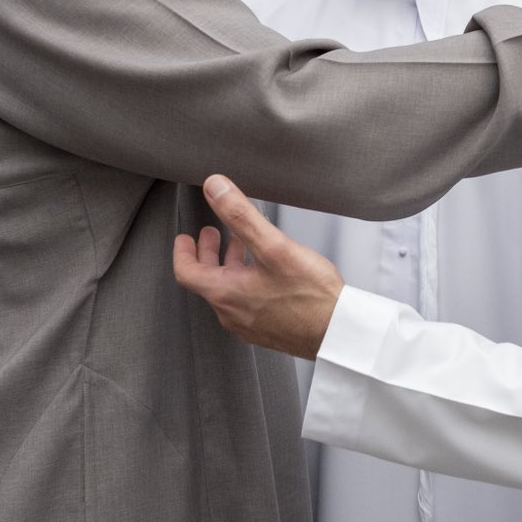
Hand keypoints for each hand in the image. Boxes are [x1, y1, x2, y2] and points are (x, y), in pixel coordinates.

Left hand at [173, 175, 342, 359]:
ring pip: (228, 290)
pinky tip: (265, 270)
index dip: (182, 251)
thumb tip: (215, 188)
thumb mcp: (274, 246)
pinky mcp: (268, 329)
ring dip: (229, 264)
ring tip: (240, 244)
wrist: (339, 333)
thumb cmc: (311, 296)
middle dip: (208, 253)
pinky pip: (246, 302)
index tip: (184, 237)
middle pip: (207, 280)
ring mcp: (250, 324)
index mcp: (226, 294)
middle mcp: (232, 313)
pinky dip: (245, 280)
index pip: (187, 272)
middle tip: (211, 234)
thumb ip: (241, 215)